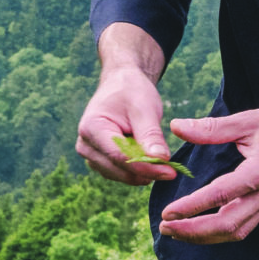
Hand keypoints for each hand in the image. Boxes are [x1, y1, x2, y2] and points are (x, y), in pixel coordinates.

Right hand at [76, 22, 177, 184]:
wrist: (121, 84)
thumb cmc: (131, 91)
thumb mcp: (144, 108)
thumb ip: (150, 134)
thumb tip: (160, 159)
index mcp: (91, 128)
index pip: (119, 156)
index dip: (145, 167)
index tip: (170, 172)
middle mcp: (85, 145)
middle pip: (117, 169)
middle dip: (146, 172)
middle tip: (173, 172)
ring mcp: (90, 154)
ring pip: (119, 175)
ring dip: (142, 173)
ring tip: (163, 164)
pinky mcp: (100, 160)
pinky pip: (120, 173)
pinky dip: (137, 171)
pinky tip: (152, 163)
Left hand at [157, 93, 258, 245]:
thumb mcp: (251, 119)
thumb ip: (212, 127)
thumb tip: (178, 127)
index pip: (221, 196)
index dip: (193, 207)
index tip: (168, 212)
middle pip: (228, 225)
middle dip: (194, 231)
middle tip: (166, 228)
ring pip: (236, 232)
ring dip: (205, 236)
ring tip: (177, 232)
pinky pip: (245, 226)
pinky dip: (220, 233)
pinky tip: (202, 228)